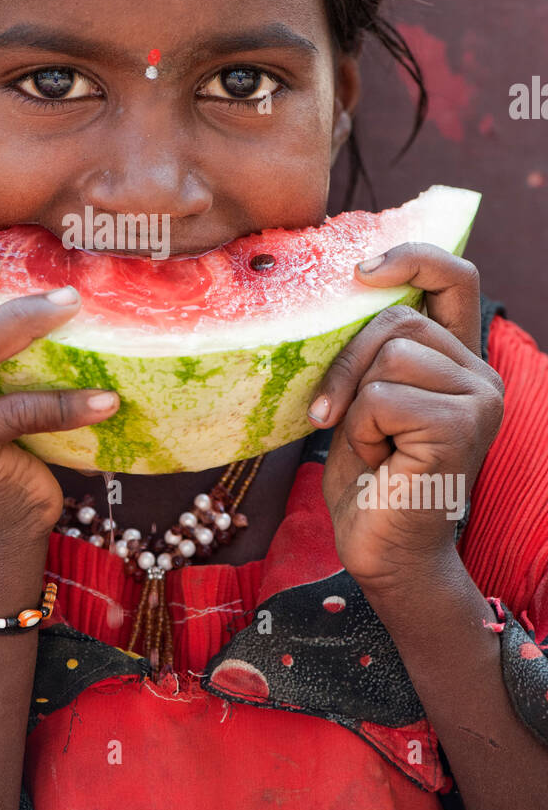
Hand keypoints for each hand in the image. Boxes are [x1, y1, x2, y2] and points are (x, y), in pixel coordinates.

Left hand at [307, 244, 503, 591]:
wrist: (381, 552)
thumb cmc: (367, 478)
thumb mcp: (363, 399)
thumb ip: (373, 349)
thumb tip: (347, 287)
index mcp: (457, 359)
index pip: (453, 276)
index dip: (412, 257)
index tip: (361, 270)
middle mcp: (478, 374)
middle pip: (397, 320)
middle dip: (347, 361)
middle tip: (331, 413)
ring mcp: (478, 399)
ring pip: (388, 356)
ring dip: (355, 403)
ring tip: (369, 445)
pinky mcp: (462, 426)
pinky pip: (383, 397)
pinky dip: (361, 429)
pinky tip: (377, 460)